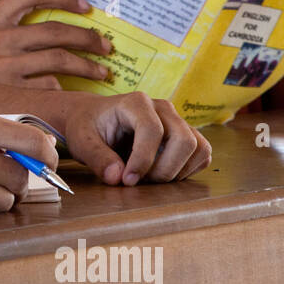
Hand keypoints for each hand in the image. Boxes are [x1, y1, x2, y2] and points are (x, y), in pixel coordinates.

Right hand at [0, 0, 110, 88]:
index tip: (86, 6)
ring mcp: (0, 67)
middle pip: (54, 30)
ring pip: (58, 59)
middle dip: (87, 37)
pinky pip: (49, 86)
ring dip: (87, 65)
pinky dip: (66, 87)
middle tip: (105, 45)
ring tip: (101, 70)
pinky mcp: (8, 92)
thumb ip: (9, 24)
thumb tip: (60, 14)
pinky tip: (74, 90)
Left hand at [59, 91, 209, 185]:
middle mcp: (162, 108)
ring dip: (176, 172)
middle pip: (184, 140)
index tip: (127, 180)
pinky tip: (160, 173)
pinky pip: (202, 155)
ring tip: (148, 178)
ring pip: (199, 148)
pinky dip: (186, 171)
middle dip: (164, 170)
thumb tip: (117, 178)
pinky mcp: (185, 134)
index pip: (153, 130)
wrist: (93, 119)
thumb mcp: (81, 141)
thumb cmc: (86, 127)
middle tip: (138, 181)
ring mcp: (177, 121)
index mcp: (135, 102)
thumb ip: (97, 158)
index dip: (143, 160)